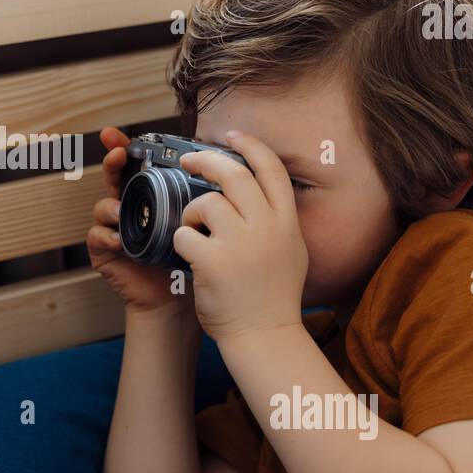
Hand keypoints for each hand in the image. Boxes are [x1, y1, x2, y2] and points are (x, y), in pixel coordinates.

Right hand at [87, 127, 195, 317]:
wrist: (176, 299)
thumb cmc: (189, 259)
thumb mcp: (197, 223)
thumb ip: (199, 199)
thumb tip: (218, 168)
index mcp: (151, 196)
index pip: (136, 166)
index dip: (125, 148)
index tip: (117, 135)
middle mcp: (130, 207)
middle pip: (114, 177)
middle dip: (111, 161)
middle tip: (117, 154)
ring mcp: (114, 228)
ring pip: (103, 206)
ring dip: (111, 206)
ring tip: (122, 212)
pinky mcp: (105, 251)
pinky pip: (97, 236)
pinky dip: (107, 236)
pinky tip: (121, 241)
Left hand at [172, 130, 308, 346]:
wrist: (264, 336)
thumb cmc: (272, 297)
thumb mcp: (291, 251)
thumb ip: (277, 221)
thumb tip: (257, 192)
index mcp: (286, 222)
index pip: (271, 168)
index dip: (250, 145)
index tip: (231, 135)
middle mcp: (267, 227)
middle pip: (233, 174)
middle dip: (205, 161)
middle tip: (188, 162)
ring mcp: (241, 244)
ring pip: (205, 203)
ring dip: (191, 212)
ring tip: (193, 229)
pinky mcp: (214, 262)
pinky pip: (185, 234)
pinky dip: (181, 241)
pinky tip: (188, 254)